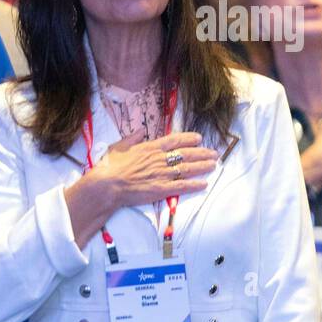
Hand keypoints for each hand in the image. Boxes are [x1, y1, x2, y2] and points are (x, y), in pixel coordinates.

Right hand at [93, 129, 216, 208]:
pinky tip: (204, 184)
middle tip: (213, 154)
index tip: (199, 139)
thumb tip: (139, 132)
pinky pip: (182, 186)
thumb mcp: (118, 147)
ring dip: (202, 167)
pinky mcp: (161, 189)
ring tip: (213, 165)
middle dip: (202, 153)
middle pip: (186, 154)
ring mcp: (162, 174)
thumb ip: (131, 138)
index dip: (189, 139)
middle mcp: (159, 159)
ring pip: (187, 169)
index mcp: (150, 148)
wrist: (107, 185)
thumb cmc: (109, 166)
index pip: (174, 140)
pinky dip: (194, 185)